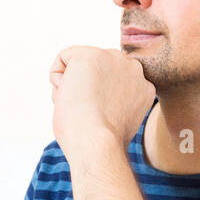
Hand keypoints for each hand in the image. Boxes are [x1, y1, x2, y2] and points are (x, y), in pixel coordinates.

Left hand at [49, 45, 154, 167]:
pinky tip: (66, 95)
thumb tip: (94, 94)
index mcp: (143, 84)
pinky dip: (56, 77)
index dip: (99, 101)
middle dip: (87, 87)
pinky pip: (63, 58)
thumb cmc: (102, 143)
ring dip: (73, 83)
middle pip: (97, 70)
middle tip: (88, 113)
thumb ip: (115, 101)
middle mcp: (132, 66)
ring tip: (78, 105)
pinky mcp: (90, 56)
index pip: (112, 81)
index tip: (99, 119)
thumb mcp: (120, 118)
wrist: (98, 144)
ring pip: (80, 64)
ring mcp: (112, 58)